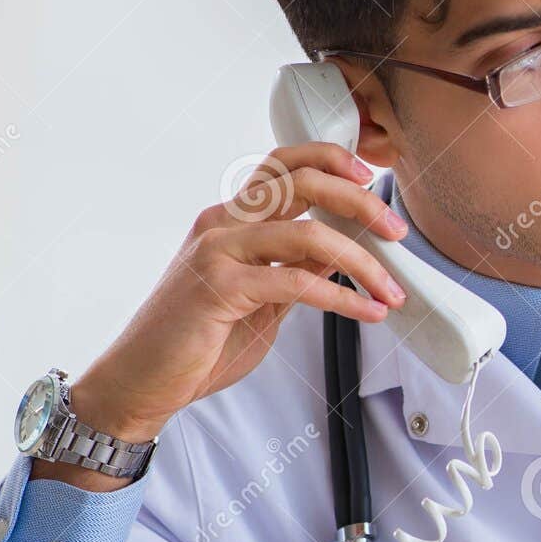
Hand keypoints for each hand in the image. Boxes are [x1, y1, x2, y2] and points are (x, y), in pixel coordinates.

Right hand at [37, 144, 408, 490]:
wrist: (143, 382)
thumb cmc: (198, 343)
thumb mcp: (259, 300)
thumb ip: (292, 271)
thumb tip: (336, 258)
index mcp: (230, 219)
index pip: (282, 166)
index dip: (329, 160)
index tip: (370, 177)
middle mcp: (222, 223)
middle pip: (302, 183)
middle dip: (361, 202)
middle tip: (397, 232)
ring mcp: (217, 251)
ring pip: (308, 232)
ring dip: (363, 262)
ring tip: (393, 291)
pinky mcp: (219, 287)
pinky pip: (296, 281)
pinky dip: (342, 298)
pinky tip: (367, 313)